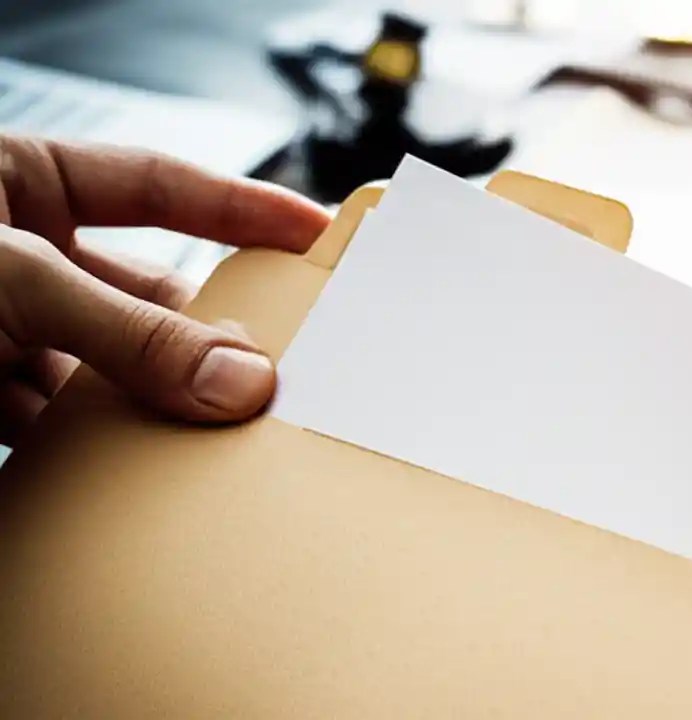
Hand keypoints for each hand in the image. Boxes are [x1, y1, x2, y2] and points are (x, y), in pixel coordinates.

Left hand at [0, 136, 328, 444]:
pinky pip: (58, 425)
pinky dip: (99, 449)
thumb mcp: (11, 281)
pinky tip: (141, 465)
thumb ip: (126, 331)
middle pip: (146, 295)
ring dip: (156, 403)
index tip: (316, 232)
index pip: (156, 185)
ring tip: (214, 431)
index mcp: (18, 182)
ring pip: (109, 368)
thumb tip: (237, 377)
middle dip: (204, 336)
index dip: (240, 207)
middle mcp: (17, 252)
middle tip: (272, 369)